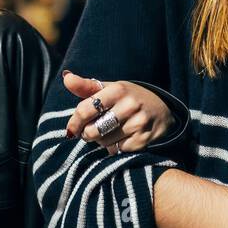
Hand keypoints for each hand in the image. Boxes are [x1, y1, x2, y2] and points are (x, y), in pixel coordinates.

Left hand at [62, 71, 177, 156]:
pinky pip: (118, 150)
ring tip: (108, 133)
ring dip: (101, 142)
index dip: (74, 122)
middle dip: (87, 134)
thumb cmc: (128, 98)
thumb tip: (66, 77)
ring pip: (104, 142)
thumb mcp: (110, 88)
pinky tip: (121, 139)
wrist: (162, 110)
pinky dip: (115, 148)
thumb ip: (86, 86)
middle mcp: (129, 105)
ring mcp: (138, 123)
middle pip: (93, 130)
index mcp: (117, 90)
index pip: (85, 109)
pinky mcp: (144, 140)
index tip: (71, 129)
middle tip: (90, 131)